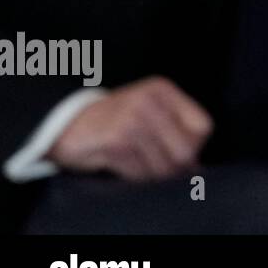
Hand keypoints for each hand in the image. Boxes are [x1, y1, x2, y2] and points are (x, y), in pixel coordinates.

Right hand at [47, 76, 212, 181]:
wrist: (65, 123)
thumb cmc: (114, 120)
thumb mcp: (149, 110)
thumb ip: (175, 128)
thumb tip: (196, 166)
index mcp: (163, 90)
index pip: (203, 127)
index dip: (195, 148)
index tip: (182, 157)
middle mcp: (149, 101)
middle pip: (184, 151)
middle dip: (176, 170)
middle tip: (163, 172)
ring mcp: (131, 121)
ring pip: (162, 166)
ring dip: (153, 176)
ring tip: (140, 168)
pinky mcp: (114, 141)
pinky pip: (138, 173)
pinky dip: (136, 178)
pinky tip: (125, 169)